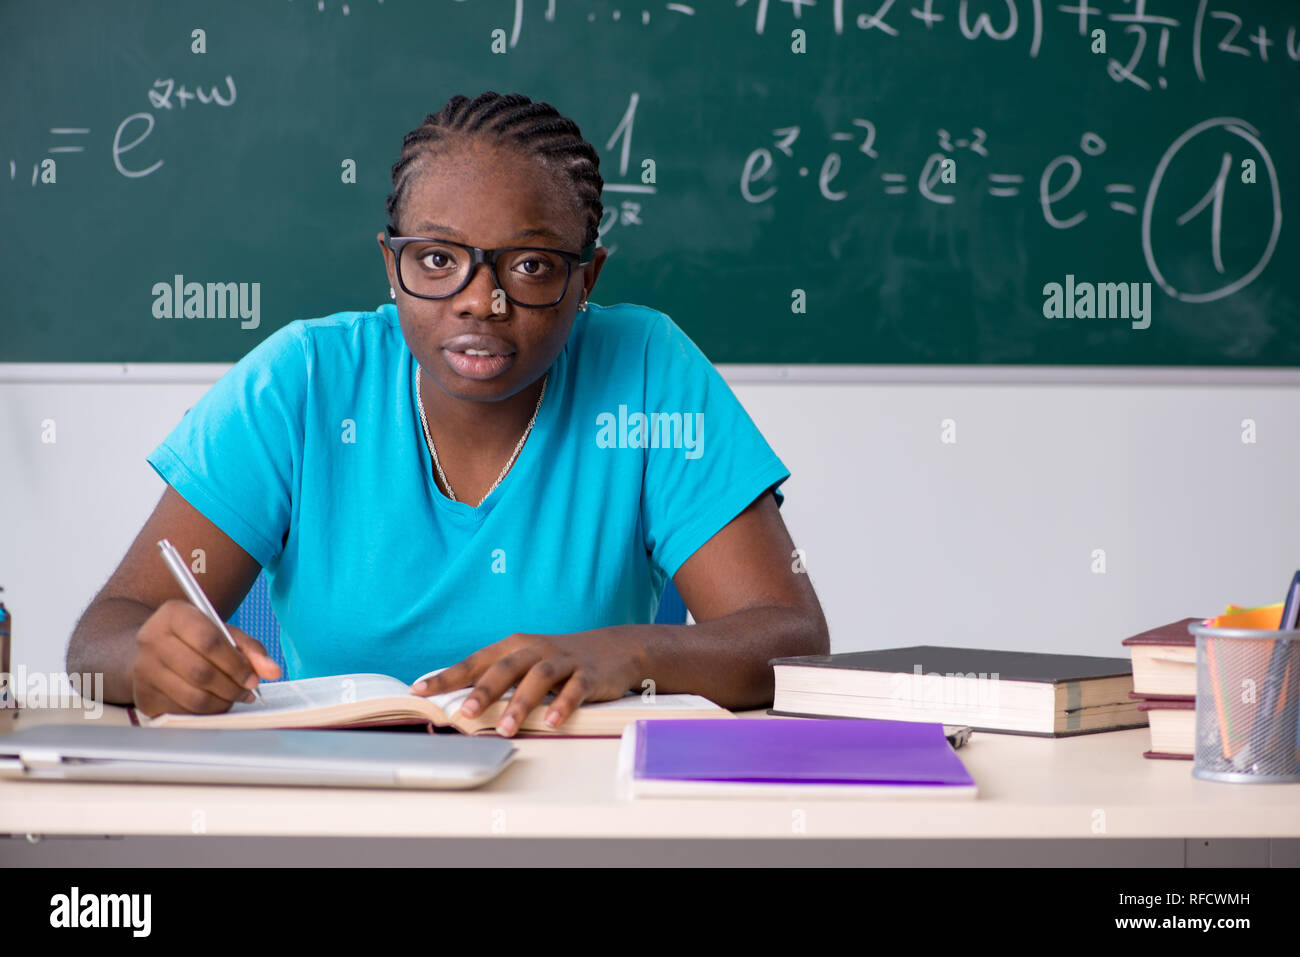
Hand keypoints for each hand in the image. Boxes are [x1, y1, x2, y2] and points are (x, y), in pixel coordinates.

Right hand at [131, 599, 281, 716]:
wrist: (150, 651)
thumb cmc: (194, 639)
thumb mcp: (223, 632)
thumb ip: (250, 648)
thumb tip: (272, 671)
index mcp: (173, 614)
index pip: (209, 641)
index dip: (236, 664)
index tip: (253, 678)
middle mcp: (151, 639)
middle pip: (201, 672)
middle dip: (232, 687)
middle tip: (247, 691)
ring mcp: (142, 670)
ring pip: (193, 697)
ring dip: (222, 703)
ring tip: (233, 697)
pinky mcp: (143, 697)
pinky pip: (183, 713)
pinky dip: (205, 713)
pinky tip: (212, 703)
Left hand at [410, 631, 641, 735]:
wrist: (615, 648)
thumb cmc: (560, 660)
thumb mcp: (527, 662)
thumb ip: (497, 678)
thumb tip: (456, 702)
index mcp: (514, 647)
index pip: (475, 662)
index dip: (448, 676)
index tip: (420, 691)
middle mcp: (536, 650)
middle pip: (505, 668)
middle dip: (483, 691)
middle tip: (465, 714)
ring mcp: (563, 660)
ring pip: (538, 678)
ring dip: (520, 703)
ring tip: (506, 728)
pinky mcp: (589, 674)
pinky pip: (575, 689)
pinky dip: (563, 705)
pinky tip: (552, 722)